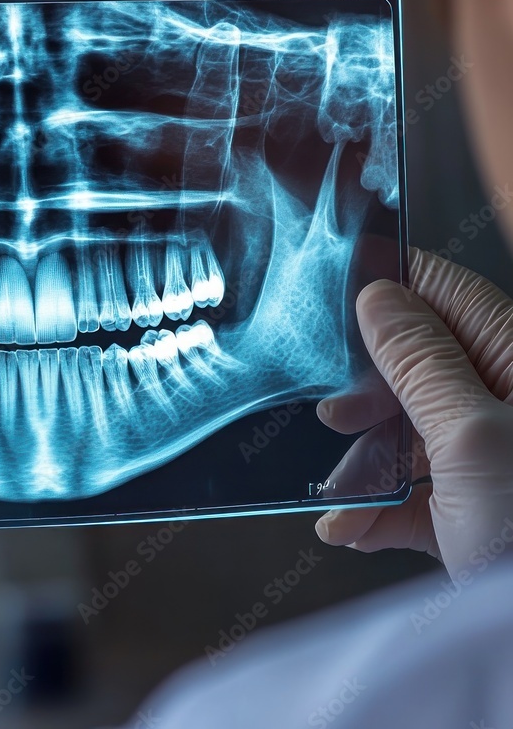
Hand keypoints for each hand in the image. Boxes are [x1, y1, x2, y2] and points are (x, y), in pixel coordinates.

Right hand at [314, 248, 512, 579]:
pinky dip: (379, 511)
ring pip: (410, 432)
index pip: (445, 293)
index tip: (326, 304)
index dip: (385, 290)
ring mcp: (491, 456)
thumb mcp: (472, 439)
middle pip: (416, 366)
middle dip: (366, 394)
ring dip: (364, 467)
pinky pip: (416, 491)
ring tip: (342, 503)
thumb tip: (377, 296)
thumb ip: (422, 362)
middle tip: (334, 417)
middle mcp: (506, 401)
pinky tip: (356, 531)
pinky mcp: (477, 509)